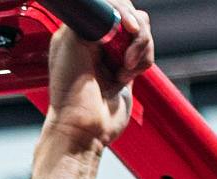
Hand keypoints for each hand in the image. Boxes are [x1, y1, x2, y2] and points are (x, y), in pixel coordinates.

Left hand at [44, 2, 155, 149]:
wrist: (84, 128)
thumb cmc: (70, 92)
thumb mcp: (71, 42)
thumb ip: (91, 18)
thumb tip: (114, 12)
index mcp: (78, 28)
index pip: (109, 5)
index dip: (122, 10)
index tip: (126, 26)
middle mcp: (96, 38)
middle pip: (129, 14)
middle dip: (133, 32)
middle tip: (125, 55)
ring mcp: (113, 53)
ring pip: (142, 32)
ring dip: (138, 50)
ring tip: (123, 71)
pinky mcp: (128, 68)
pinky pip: (146, 52)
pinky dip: (141, 63)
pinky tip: (124, 78)